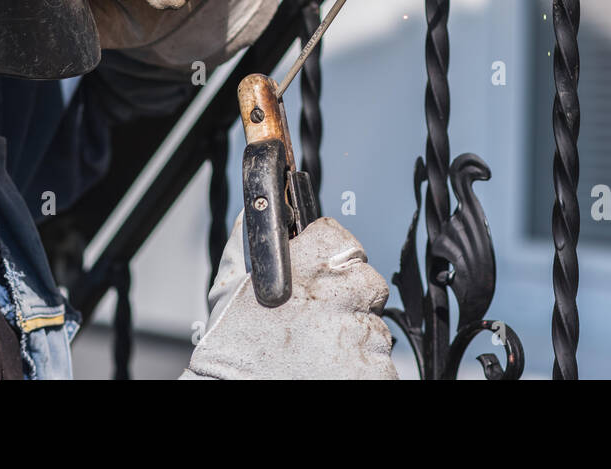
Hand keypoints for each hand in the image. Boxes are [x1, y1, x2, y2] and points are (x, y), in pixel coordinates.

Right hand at [181, 215, 398, 379]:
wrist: (238, 399)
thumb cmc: (232, 354)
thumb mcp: (228, 294)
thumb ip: (247, 246)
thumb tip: (254, 211)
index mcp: (307, 265)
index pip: (339, 237)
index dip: (329, 257)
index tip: (321, 273)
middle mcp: (341, 294)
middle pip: (366, 281)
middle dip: (350, 299)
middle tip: (319, 323)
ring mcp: (364, 334)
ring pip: (375, 325)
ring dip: (354, 338)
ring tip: (318, 355)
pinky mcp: (379, 370)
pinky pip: (382, 363)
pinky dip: (362, 369)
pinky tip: (332, 373)